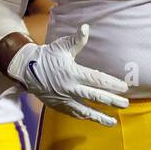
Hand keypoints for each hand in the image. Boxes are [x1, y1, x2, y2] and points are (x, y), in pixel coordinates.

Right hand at [6, 23, 129, 126]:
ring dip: (100, 117)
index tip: (124, 88)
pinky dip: (85, 117)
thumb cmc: (47, 56)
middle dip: (112, 101)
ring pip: (84, 110)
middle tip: (125, 104)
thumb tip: (86, 27)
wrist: (25, 69)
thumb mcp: (62, 46)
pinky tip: (95, 120)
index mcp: (73, 72)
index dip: (111, 84)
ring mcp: (63, 98)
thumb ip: (77, 40)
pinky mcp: (58, 105)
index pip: (97, 80)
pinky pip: (74, 113)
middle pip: (95, 96)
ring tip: (113, 122)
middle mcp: (70, 88)